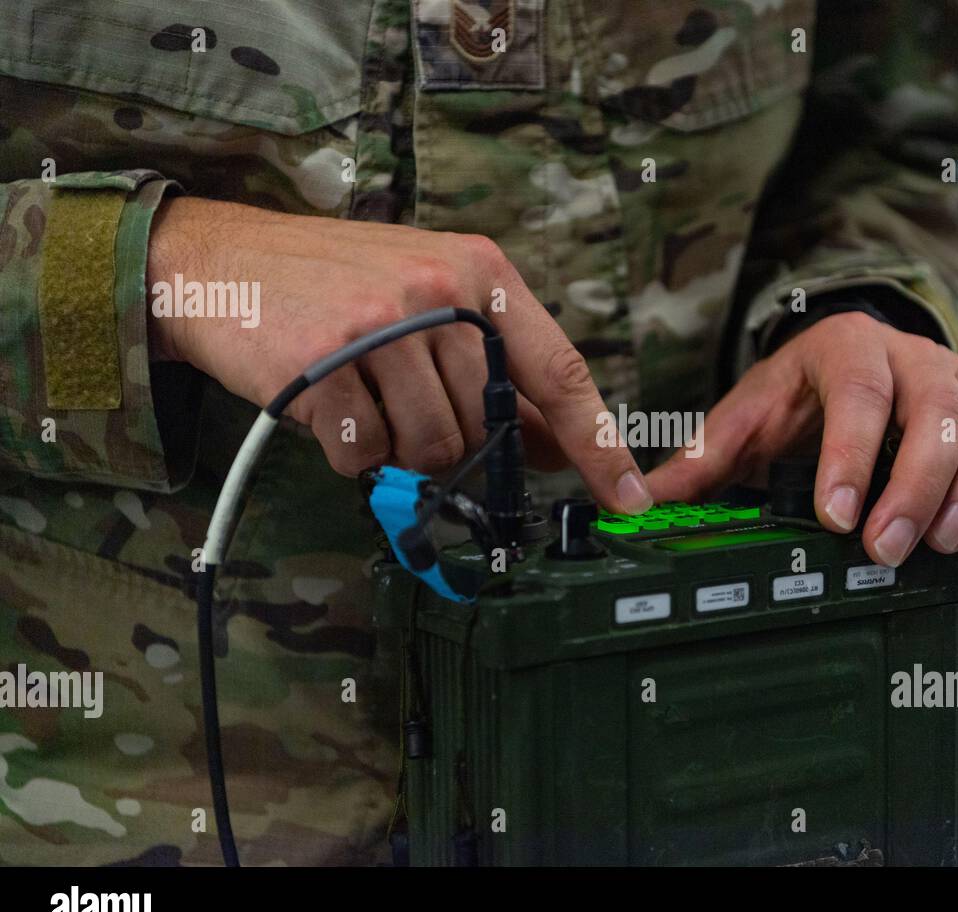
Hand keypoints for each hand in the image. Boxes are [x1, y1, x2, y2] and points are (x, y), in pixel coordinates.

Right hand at [146, 197, 653, 514]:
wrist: (220, 259)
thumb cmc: (340, 286)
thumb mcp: (433, 302)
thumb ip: (496, 369)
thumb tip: (558, 446)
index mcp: (478, 273)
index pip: (560, 371)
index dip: (598, 443)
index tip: (628, 498)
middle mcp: (437, 292)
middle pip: (484, 427)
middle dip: (449, 440)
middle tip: (398, 401)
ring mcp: (378, 327)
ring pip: (429, 448)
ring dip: (395, 445)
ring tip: (359, 394)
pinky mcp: (323, 366)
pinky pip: (364, 454)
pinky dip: (347, 448)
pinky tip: (324, 402)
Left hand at [645, 311, 957, 570]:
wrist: (854, 363)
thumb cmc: (799, 397)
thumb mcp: (748, 416)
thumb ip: (703, 458)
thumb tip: (644, 504)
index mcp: (849, 347)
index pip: (858, 390)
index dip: (849, 452)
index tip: (833, 517)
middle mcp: (919, 357)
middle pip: (938, 407)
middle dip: (915, 483)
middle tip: (884, 548)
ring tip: (941, 547)